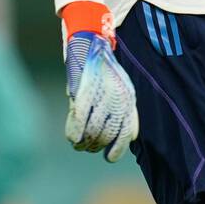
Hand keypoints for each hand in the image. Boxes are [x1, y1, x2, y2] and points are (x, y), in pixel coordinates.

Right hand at [65, 32, 138, 161]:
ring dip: (85, 142)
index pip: (125, 134)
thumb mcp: (126, 91)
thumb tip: (131, 137)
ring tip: (80, 145)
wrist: (94, 46)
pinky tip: (73, 139)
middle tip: (89, 147)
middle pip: (106, 134)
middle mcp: (117, 101)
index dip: (116, 150)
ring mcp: (100, 98)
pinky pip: (79, 119)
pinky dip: (74, 132)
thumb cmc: (109, 72)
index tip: (108, 157)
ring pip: (92, 131)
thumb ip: (129, 113)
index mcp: (128, 102)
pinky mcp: (84, 93)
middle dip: (96, 145)